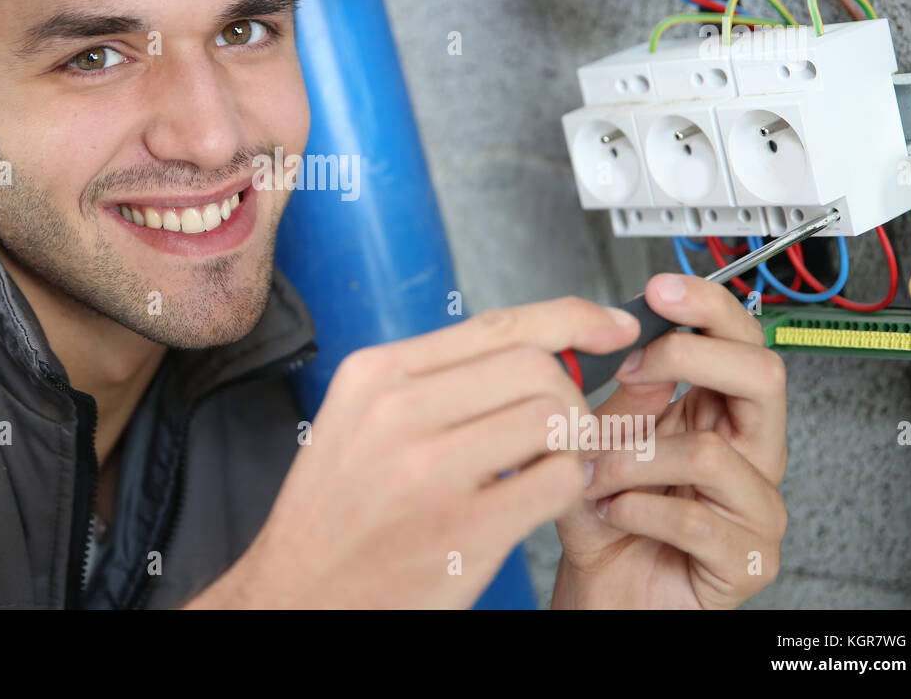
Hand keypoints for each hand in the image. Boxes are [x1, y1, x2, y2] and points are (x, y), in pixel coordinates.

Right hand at [185, 296, 642, 608]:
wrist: (299, 593)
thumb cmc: (336, 510)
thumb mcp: (360, 419)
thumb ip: (435, 380)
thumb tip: (535, 350)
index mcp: (375, 375)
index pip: (496, 324)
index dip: (571, 317)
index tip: (612, 324)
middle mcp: (398, 413)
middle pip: (535, 366)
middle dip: (572, 391)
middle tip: (565, 424)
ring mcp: (430, 473)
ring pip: (554, 417)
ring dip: (574, 440)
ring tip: (551, 461)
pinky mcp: (464, 531)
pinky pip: (557, 481)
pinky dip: (569, 485)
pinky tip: (544, 495)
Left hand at [552, 273, 788, 608]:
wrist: (600, 588)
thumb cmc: (606, 516)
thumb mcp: (602, 438)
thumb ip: (625, 393)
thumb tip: (631, 338)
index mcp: (721, 413)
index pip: (740, 341)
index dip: (708, 308)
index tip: (661, 290)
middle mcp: (750, 453)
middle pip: (763, 376)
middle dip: (690, 358)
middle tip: (633, 367)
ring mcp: (756, 506)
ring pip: (710, 452)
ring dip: (633, 457)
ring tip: (596, 473)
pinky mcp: (749, 559)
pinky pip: (695, 518)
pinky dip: (638, 509)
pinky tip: (615, 512)